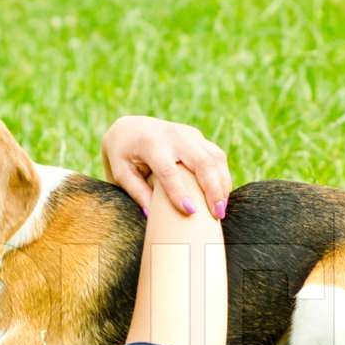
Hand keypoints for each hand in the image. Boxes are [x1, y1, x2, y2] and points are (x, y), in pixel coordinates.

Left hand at [101, 114, 231, 218]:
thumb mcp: (122, 172)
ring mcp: (188, 133)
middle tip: (218, 214)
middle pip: (201, 161)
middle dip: (213, 189)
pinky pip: (217, 156)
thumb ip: (136, 192)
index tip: (191, 212)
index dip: (179, 192)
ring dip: (222, 184)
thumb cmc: (123, 156)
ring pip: (215, 157)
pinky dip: (223, 177)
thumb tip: (151, 216)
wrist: (130, 128)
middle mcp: (173, 134)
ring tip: (221, 210)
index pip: (168, 170)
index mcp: (150, 143)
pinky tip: (221, 196)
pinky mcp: (198, 137)